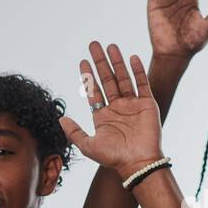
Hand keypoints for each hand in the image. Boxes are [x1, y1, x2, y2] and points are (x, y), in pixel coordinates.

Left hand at [60, 43, 163, 178]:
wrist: (137, 162)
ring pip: (123, 78)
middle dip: (100, 62)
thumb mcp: (88, 145)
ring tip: (110, 46)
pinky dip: (137, 70)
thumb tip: (60, 119)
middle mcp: (117, 107)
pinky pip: (142, 83)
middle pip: (107, 79)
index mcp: (103, 115)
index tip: (82, 61)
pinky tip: (131, 57)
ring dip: (117, 62)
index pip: (94, 90)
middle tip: (94, 45)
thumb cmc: (113, 157)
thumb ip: (74, 132)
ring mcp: (132, 104)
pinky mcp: (147, 104)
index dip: (88, 76)